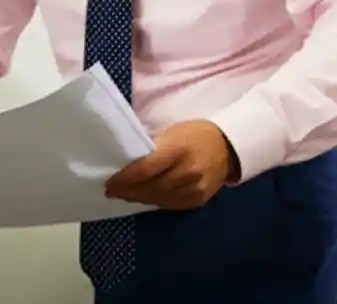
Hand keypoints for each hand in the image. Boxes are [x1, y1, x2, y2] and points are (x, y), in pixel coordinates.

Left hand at [104, 119, 238, 209]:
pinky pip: (170, 204)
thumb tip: (125, 162)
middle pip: (151, 187)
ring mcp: (195, 189)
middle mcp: (188, 172)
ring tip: (124, 194)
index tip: (109, 182)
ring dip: (139, 198)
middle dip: (128, 191)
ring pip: (159, 199)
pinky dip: (155, 201)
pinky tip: (144, 197)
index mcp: (178, 150)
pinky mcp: (199, 200)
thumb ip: (151, 148)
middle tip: (111, 190)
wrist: (227, 146)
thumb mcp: (171, 132)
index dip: (124, 179)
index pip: (145, 169)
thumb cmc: (193, 134)